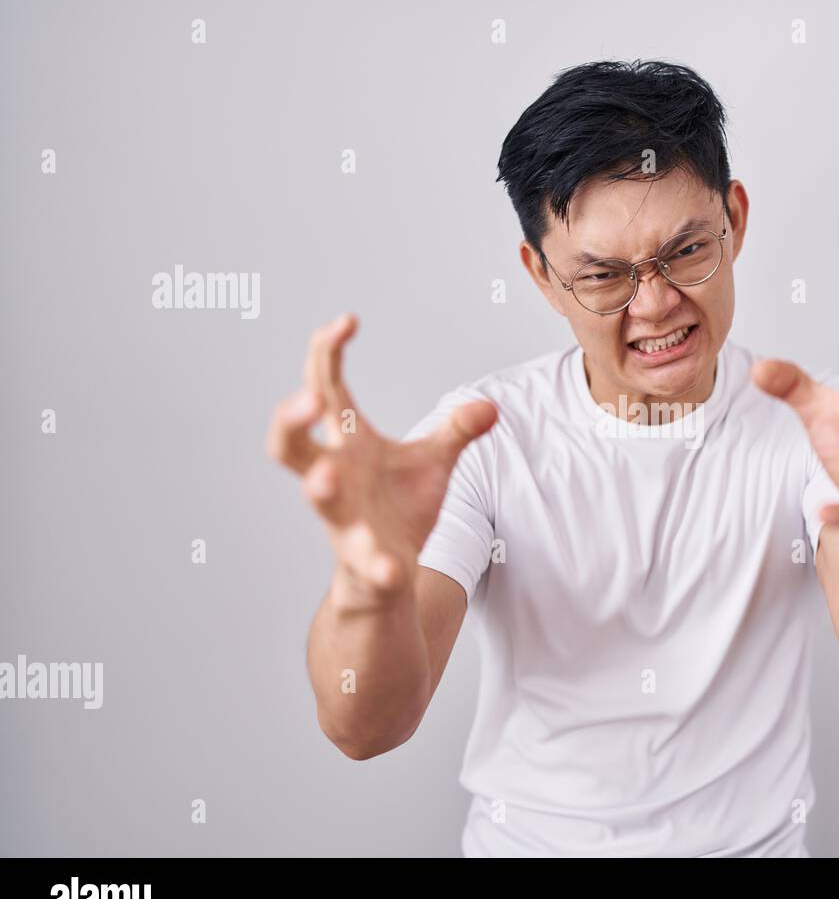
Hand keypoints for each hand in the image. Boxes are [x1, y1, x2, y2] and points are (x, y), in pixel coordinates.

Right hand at [266, 314, 497, 605]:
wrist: (388, 578)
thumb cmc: (400, 509)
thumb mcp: (432, 462)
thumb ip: (456, 430)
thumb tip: (490, 405)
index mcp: (349, 444)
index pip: (326, 389)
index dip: (326, 353)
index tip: (347, 320)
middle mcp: (335, 477)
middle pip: (289, 445)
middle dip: (291, 420)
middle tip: (310, 397)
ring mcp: (343, 521)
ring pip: (317, 501)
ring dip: (319, 487)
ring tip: (326, 476)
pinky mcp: (362, 563)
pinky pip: (364, 564)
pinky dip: (377, 565)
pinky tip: (392, 567)